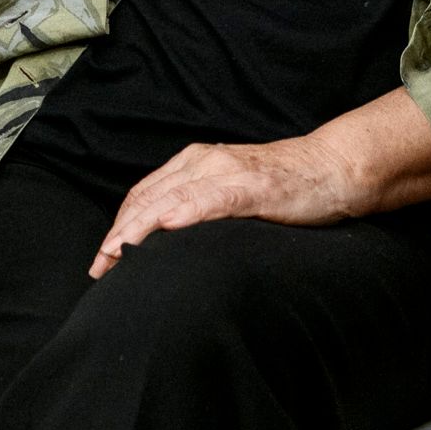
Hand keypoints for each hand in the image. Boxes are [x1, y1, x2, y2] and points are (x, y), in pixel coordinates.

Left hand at [89, 135, 360, 277]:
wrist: (332, 167)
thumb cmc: (287, 186)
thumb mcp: (233, 192)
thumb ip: (203, 207)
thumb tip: (171, 242)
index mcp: (196, 161)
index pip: (144, 195)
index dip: (119, 227)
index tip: (103, 258)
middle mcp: (204, 160)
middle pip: (146, 199)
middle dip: (118, 235)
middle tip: (98, 269)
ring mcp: (226, 171)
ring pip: (168, 199)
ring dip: (137, 230)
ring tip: (116, 257)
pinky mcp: (250, 186)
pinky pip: (208, 200)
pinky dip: (182, 215)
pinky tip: (166, 230)